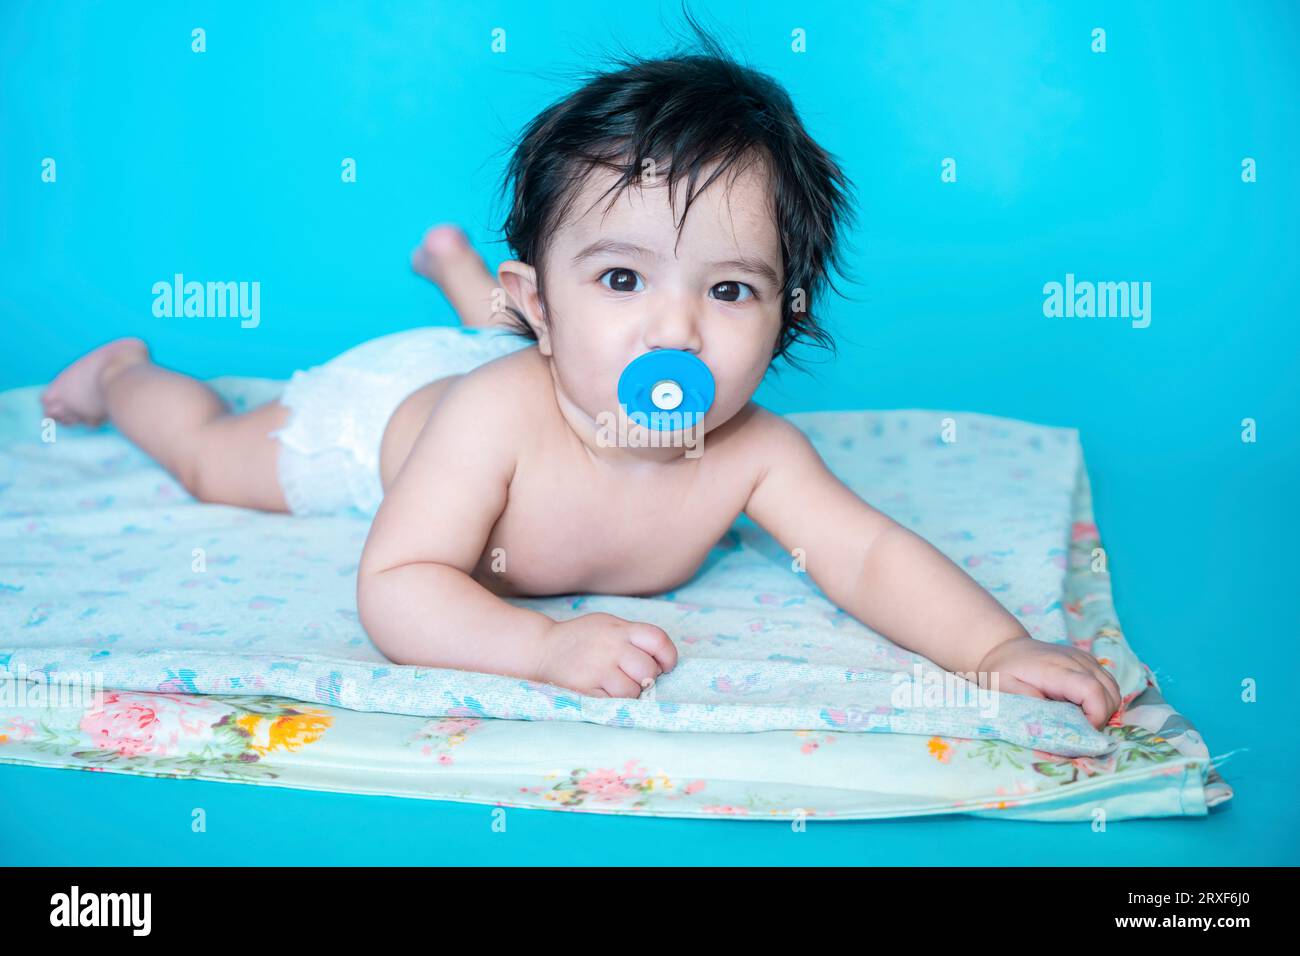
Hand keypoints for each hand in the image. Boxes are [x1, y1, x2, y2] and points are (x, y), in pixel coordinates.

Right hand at [535, 612, 677, 697]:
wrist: (542, 649)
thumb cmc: (581, 639)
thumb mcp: (608, 625)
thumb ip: (632, 638)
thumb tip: (659, 664)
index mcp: (619, 629)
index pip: (658, 640)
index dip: (668, 656)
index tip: (664, 666)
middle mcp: (610, 647)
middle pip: (648, 670)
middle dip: (645, 678)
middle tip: (632, 677)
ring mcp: (596, 668)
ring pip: (632, 691)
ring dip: (629, 693)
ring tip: (615, 686)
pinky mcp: (583, 689)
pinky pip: (612, 703)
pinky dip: (612, 702)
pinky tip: (603, 692)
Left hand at [976, 637, 1121, 729]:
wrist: (1003, 647)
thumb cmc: (1001, 672)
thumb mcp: (1001, 688)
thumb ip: (1024, 701)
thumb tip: (1050, 719)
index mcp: (1054, 669)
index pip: (1091, 690)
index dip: (1095, 716)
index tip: (1081, 731)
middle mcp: (1075, 660)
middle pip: (1109, 693)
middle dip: (1100, 718)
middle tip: (1077, 729)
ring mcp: (1084, 659)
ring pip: (1113, 690)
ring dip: (1104, 710)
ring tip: (1078, 719)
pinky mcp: (1088, 661)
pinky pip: (1108, 684)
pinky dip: (1103, 700)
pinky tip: (1082, 707)